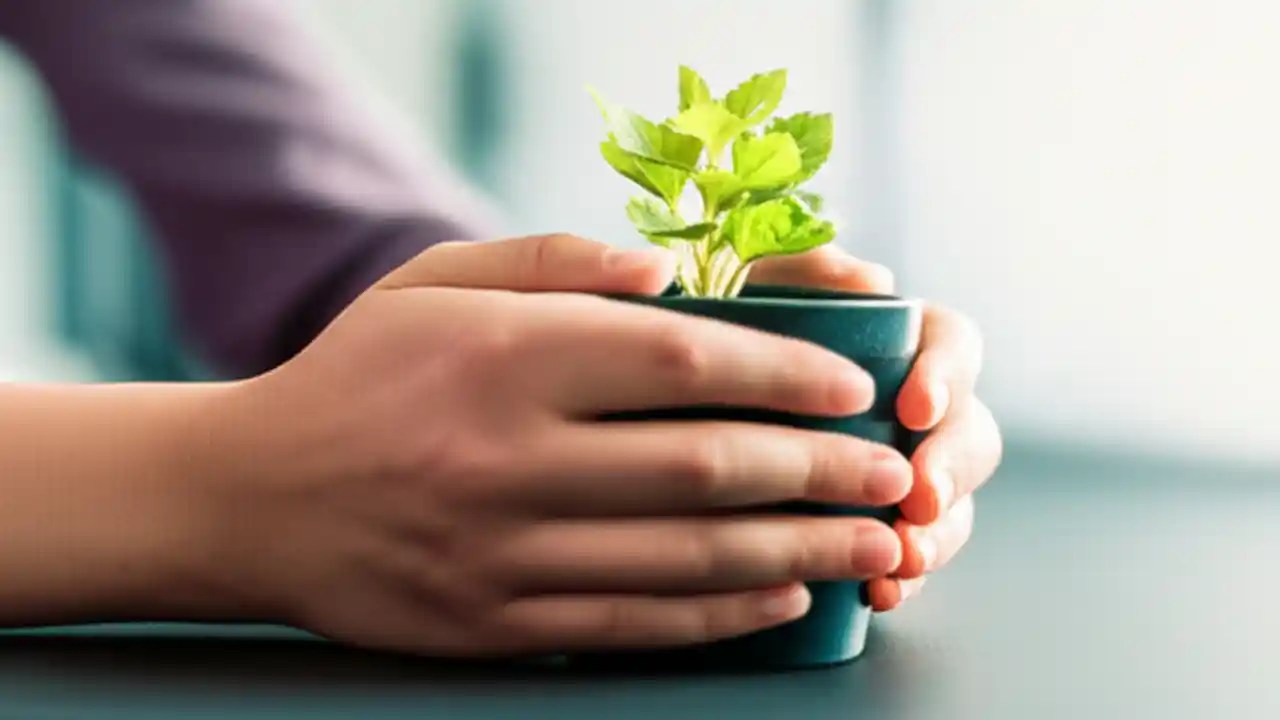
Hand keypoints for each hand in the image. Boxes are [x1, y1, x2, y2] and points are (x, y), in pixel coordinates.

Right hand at [204, 235, 914, 656]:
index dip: (785, 372)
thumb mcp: (435, 284)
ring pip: (686, 555)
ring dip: (799, 551)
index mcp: (503, 355)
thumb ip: (552, 260)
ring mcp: (501, 550)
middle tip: (893, 475)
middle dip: (822, 471)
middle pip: (705, 464)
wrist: (250, 497)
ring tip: (872, 545)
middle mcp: (508, 456)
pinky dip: (721, 613)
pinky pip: (633, 621)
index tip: (853, 385)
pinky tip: (781, 597)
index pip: (682, 360)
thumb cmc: (358, 375)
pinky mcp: (494, 621)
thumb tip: (669, 274)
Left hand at [751, 246, 1002, 610]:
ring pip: (951, 505)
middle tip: (920, 500)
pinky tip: (880, 593)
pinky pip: (911, 554)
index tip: (915, 409)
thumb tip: (874, 280)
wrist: (677, 405)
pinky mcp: (876, 523)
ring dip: (938, 535)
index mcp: (900, 341)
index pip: (954, 346)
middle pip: (969, 434)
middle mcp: (914, 407)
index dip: (947, 377)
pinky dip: (903, 577)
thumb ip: (810, 265)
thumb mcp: (753, 281)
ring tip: (904, 560)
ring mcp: (902, 470)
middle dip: (952, 470)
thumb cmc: (725, 328)